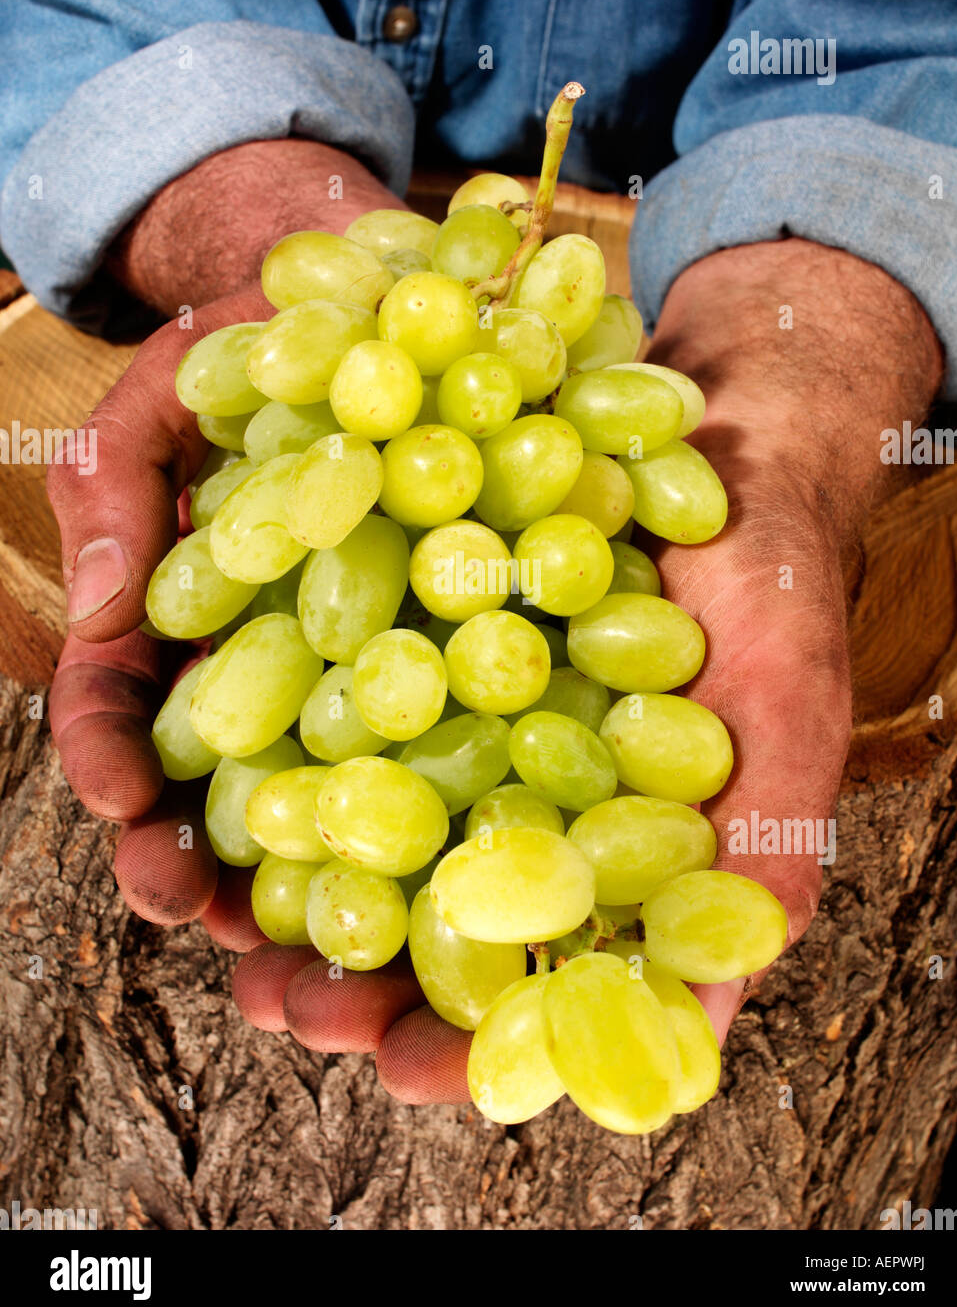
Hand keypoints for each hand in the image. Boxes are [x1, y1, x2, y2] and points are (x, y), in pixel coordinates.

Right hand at [47, 140, 469, 1092]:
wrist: (401, 299)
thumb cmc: (269, 349)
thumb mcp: (171, 398)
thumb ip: (120, 494)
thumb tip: (102, 614)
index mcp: (198, 636)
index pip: (139, 722)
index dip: (122, 774)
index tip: (127, 815)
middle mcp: (295, 684)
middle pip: (251, 815)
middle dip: (244, 906)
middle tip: (252, 974)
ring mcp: (398, 690)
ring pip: (366, 828)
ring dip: (360, 930)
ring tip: (364, 1007)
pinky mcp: (497, 677)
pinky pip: (491, 772)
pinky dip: (488, 854)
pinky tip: (503, 916)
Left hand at [229, 238, 944, 1108]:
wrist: (722, 438)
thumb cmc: (769, 591)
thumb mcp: (786, 715)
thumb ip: (758, 856)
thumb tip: (707, 1025)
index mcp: (589, 857)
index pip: (519, 985)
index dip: (463, 1039)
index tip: (404, 1069)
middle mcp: (504, 802)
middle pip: (408, 919)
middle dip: (341, 974)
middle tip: (278, 1002)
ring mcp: (442, 721)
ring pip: (344, 822)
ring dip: (272, 877)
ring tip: (205, 906)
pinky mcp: (395, 631)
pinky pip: (319, 697)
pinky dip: (263, 737)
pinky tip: (205, 761)